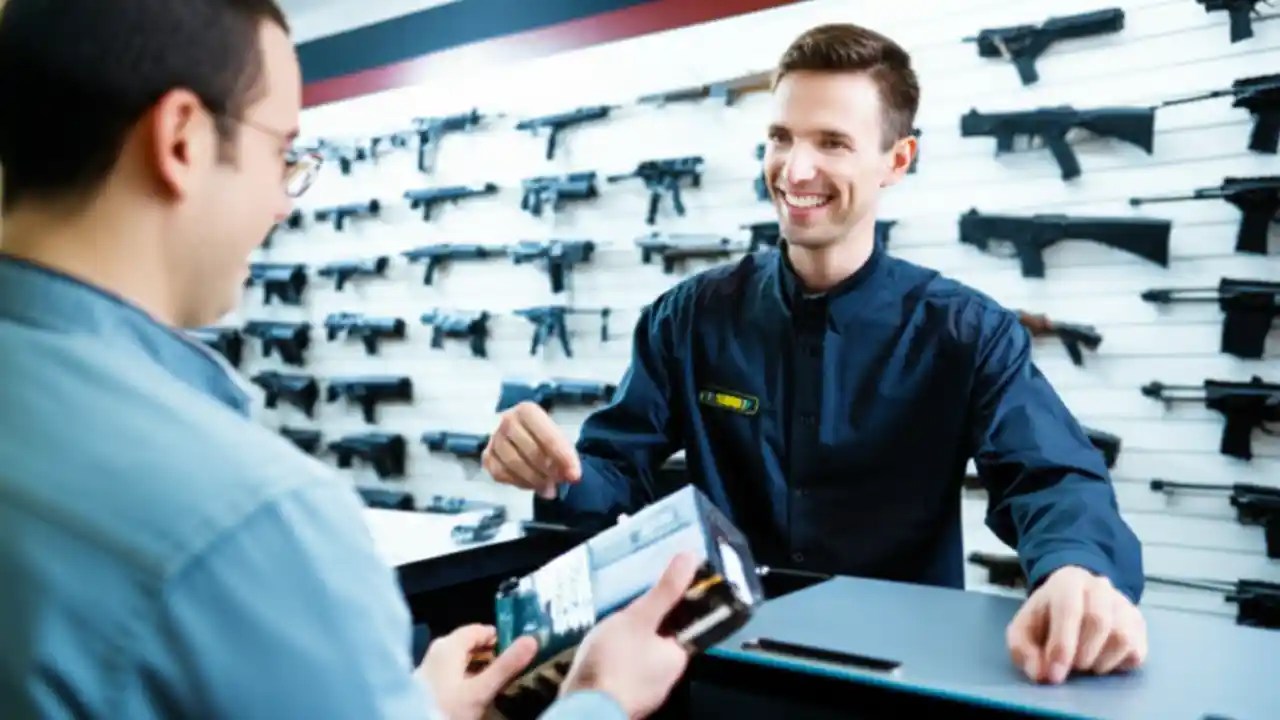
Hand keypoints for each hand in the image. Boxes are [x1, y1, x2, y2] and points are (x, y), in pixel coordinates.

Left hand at [418, 624, 537, 719]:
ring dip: (480, 666)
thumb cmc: (447, 709)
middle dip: (492, 653)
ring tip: (498, 680)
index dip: (501, 637)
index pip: (480, 630)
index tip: (519, 649)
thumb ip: (506, 666)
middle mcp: (438, 650)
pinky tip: (476, 692)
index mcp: (449, 645)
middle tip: (512, 666)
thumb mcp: (481, 690)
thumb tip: (532, 640)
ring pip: (461, 659)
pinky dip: (467, 677)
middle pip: (470, 644)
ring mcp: (430, 667)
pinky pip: (452, 672)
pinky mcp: (426, 683)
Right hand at [482, 401, 580, 498]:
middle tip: (562, 482)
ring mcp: (493, 439)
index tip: (575, 475)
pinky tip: (532, 485)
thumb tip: (571, 476)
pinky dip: (519, 483)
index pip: (547, 436)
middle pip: (530, 451)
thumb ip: (565, 455)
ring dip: (535, 480)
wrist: (522, 435)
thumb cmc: (542, 436)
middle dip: (549, 471)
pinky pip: (501, 474)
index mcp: (527, 410)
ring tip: (549, 487)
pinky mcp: (487, 457)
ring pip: (514, 464)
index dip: (562, 457)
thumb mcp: (557, 438)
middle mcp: (507, 420)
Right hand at [562, 552, 699, 718]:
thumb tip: (689, 561)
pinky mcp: (620, 700)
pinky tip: (595, 655)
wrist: (583, 708)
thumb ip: (665, 590)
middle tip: (624, 611)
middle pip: (658, 643)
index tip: (653, 597)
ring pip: (637, 660)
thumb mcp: (639, 617)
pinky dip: (610, 664)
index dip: (668, 610)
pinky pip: (619, 675)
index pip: (682, 627)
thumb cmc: (612, 666)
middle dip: (642, 628)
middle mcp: (664, 679)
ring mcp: (642, 693)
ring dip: (624, 646)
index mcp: (676, 658)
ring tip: (605, 631)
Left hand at [1006, 566, 1147, 684]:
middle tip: (1070, 668)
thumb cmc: (1046, 617)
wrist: (1072, 600)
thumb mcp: (1024, 629)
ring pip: (1122, 638)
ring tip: (1085, 663)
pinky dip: (1118, 665)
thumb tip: (1041, 674)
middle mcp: (1101, 587)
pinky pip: (1137, 651)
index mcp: (1068, 582)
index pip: (1069, 609)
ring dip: (1100, 662)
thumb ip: (1023, 650)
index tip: (1054, 675)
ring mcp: (1124, 605)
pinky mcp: (1139, 624)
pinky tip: (1101, 660)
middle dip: (1081, 655)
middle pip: (1099, 621)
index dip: (1062, 645)